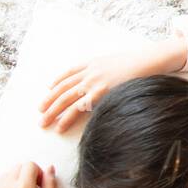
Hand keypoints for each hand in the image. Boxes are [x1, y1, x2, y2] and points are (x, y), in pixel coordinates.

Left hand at [39, 39, 181, 131]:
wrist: (148, 60)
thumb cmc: (139, 63)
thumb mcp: (117, 61)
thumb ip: (106, 68)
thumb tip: (106, 75)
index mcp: (92, 63)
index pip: (68, 73)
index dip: (57, 82)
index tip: (49, 89)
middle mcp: (88, 72)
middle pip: (62, 88)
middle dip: (48, 101)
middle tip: (39, 112)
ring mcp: (93, 83)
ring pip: (65, 99)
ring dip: (52, 112)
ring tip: (43, 123)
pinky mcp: (99, 93)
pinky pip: (78, 108)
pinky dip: (67, 118)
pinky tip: (60, 127)